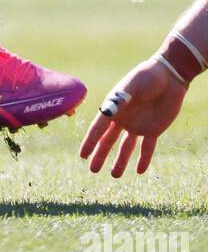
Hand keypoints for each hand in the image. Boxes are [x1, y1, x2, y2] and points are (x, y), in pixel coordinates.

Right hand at [79, 59, 187, 176]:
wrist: (168, 76)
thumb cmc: (146, 77)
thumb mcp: (132, 86)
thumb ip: (120, 100)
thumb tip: (105, 112)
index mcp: (114, 108)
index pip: (98, 128)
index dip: (90, 142)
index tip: (82, 155)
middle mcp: (123, 119)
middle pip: (108, 141)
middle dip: (100, 155)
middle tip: (93, 170)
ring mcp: (137, 126)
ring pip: (126, 147)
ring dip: (120, 161)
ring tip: (114, 175)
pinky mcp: (153, 130)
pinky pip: (147, 148)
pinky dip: (143, 159)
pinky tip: (139, 171)